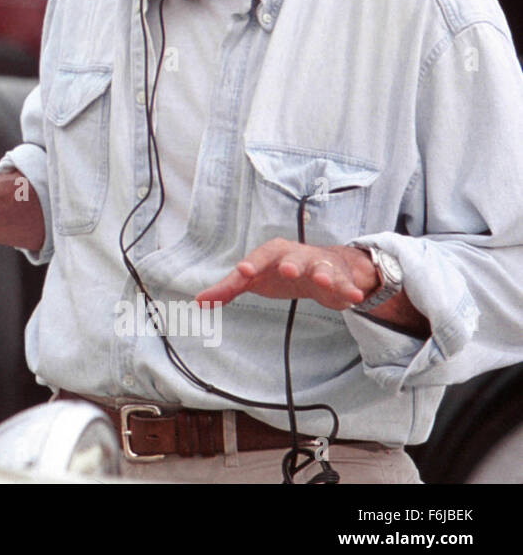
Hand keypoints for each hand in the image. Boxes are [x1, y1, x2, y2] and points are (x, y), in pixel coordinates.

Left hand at [196, 238, 378, 310]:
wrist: (322, 269)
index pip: (260, 256)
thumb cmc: (279, 271)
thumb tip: (199, 301)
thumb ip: (228, 289)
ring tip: (325, 281)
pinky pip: (344, 284)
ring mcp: (319, 265)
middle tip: (287, 270)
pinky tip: (354, 298)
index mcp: (272, 253)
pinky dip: (348, 290)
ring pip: (322, 267)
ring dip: (323, 273)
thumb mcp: (254, 279)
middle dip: (290, 263)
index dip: (252, 264)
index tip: (242, 273)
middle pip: (292, 256)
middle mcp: (296, 255)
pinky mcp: (339, 280)